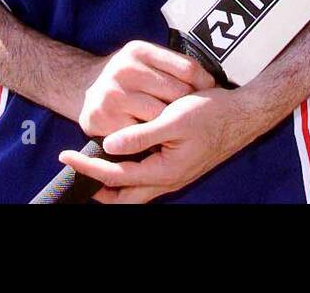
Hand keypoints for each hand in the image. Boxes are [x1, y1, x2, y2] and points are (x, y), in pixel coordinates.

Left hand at [58, 86, 264, 202]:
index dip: (88, 167)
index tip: (65, 155)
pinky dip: (128, 175)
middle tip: (75, 167)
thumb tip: (110, 146)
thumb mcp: (175, 119)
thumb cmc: (212, 113)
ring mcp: (174, 176)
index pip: (115, 176)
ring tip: (92, 165)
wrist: (244, 115)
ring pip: (134, 190)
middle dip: (96, 186)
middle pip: (123, 196)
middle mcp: (167, 180)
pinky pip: (146, 180)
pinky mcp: (177, 168)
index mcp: (165, 171)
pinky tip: (122, 156)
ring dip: (112, 182)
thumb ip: (141, 135)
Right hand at [74, 40, 215, 137]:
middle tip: (195, 114)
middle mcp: (124, 69)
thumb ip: (171, 67)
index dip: (204, 84)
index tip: (211, 94)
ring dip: (170, 124)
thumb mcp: (145, 62)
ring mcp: (112, 94)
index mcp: (138, 50)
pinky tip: (154, 136)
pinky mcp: (102, 118)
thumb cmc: (127, 78)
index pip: (187, 68)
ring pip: (161, 116)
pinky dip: (149, 137)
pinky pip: (139, 134)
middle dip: (188, 106)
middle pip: (177, 93)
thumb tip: (212, 84)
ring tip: (176, 126)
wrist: (82, 88)